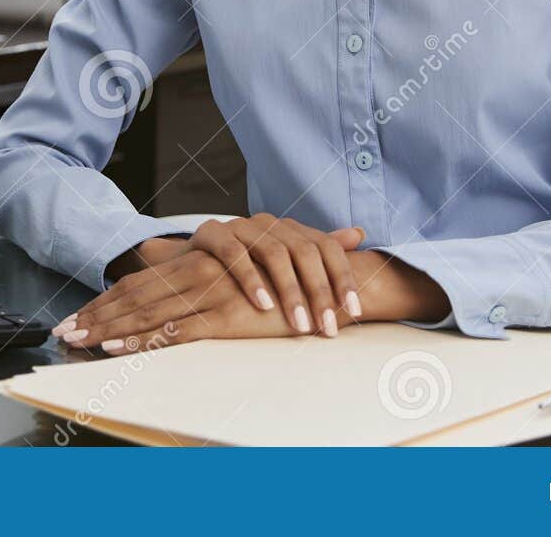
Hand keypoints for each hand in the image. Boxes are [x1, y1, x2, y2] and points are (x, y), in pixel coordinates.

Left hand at [54, 249, 307, 352]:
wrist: (326, 281)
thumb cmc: (283, 282)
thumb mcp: (238, 272)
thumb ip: (206, 272)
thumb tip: (172, 277)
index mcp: (198, 261)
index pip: (141, 282)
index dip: (107, 300)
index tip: (79, 316)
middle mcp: (198, 272)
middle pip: (134, 296)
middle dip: (96, 316)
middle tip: (64, 332)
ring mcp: (210, 292)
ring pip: (147, 313)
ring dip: (109, 330)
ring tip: (80, 342)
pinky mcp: (226, 316)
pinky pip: (176, 330)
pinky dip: (144, 341)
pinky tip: (121, 348)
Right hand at [188, 214, 363, 336]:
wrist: (190, 262)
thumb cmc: (244, 268)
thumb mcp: (283, 263)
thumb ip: (318, 250)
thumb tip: (359, 234)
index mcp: (291, 229)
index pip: (327, 247)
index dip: (343, 277)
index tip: (355, 312)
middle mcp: (270, 223)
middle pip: (305, 252)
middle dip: (320, 292)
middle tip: (327, 327)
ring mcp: (240, 225)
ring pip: (274, 253)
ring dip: (290, 291)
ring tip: (299, 324)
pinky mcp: (212, 233)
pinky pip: (234, 254)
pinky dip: (250, 279)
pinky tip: (262, 305)